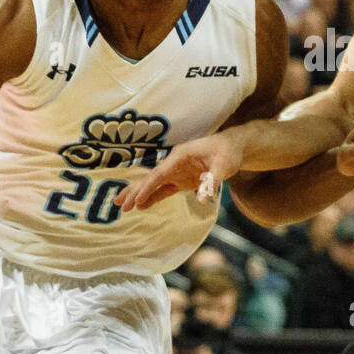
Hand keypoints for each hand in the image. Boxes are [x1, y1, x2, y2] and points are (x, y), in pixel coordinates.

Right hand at [114, 133, 244, 212]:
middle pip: (151, 178)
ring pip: (153, 183)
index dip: (148, 187)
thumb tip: (202, 198)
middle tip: (120, 204)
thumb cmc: (227, 152)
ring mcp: (177, 172)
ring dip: (138, 193)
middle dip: (135, 191)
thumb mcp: (223, 165)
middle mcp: (174, 163)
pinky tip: (142, 206)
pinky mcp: (182, 179)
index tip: (137, 199)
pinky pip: (164, 189)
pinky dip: (153, 197)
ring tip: (121, 205)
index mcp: (180, 156)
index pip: (160, 173)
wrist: (233, 147)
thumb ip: (212, 181)